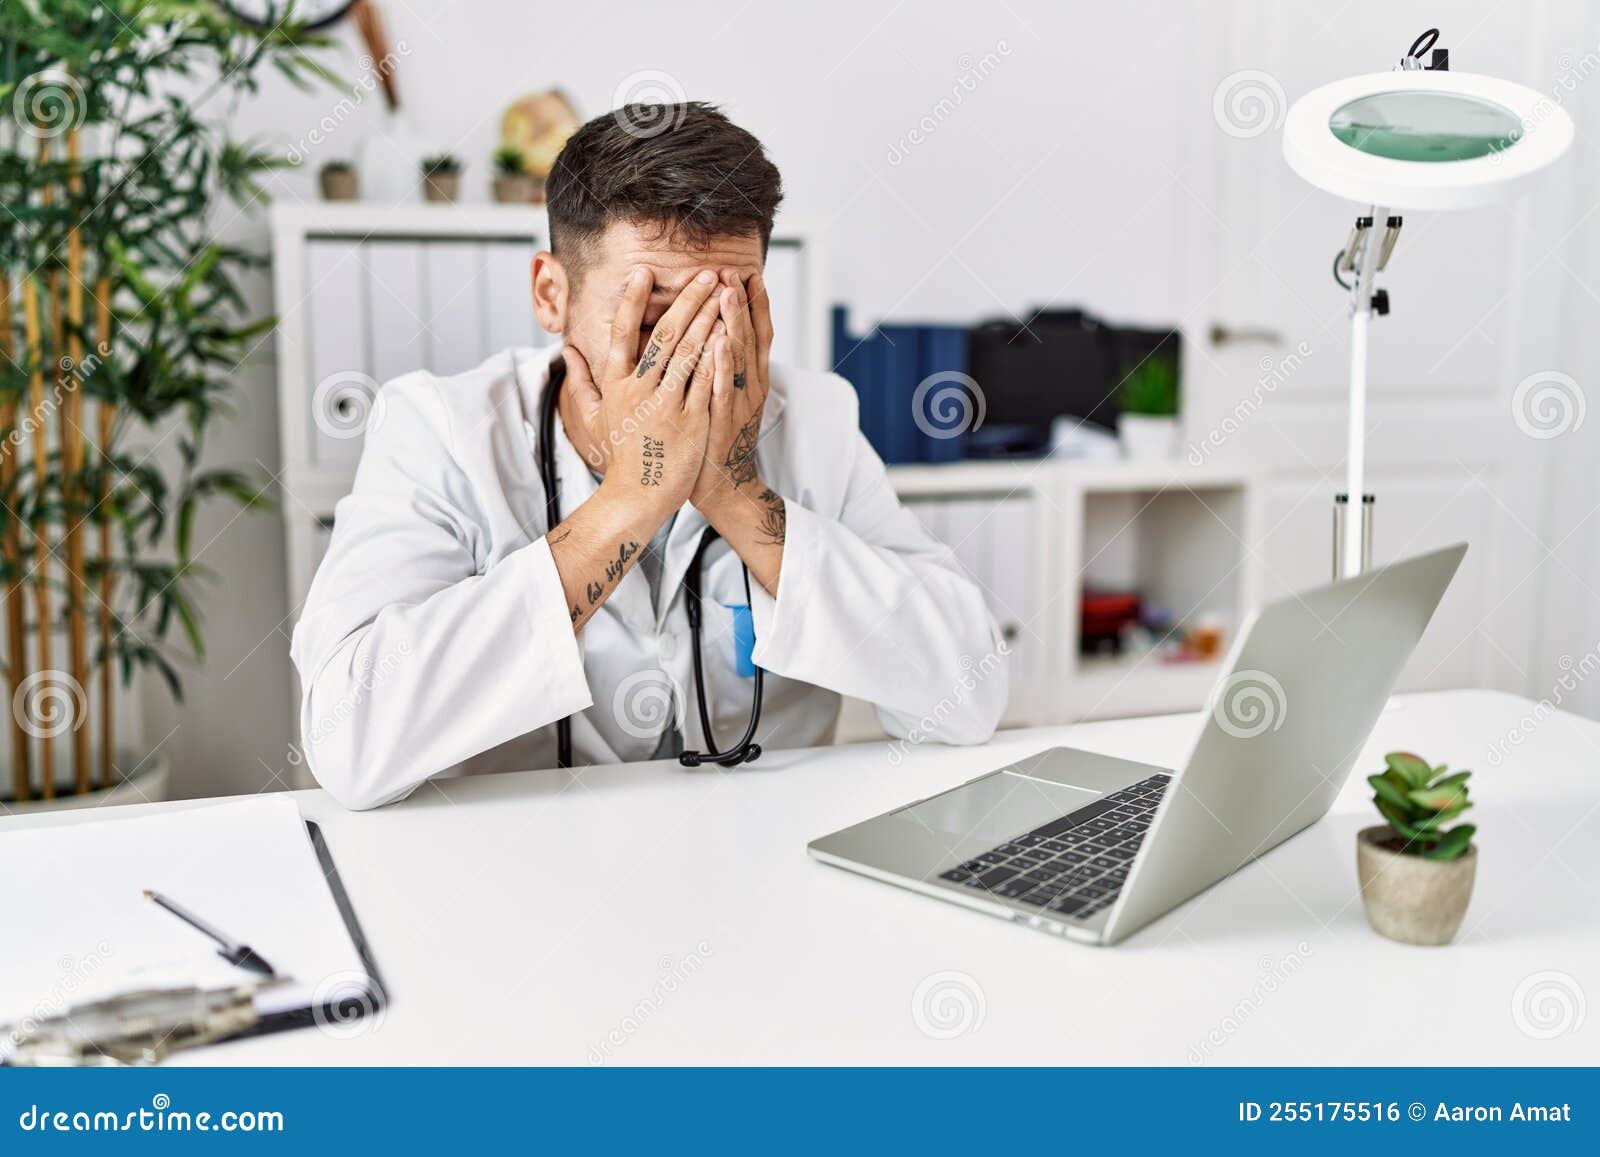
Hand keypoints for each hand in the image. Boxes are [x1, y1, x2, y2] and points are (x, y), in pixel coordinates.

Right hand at [562, 267, 721, 522]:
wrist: (637, 497)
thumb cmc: (619, 458)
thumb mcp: (593, 418)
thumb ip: (580, 381)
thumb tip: (566, 352)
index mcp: (617, 386)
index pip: (621, 334)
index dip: (632, 301)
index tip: (645, 273)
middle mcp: (640, 391)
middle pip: (664, 336)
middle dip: (687, 301)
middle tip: (706, 273)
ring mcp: (666, 406)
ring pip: (688, 353)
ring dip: (707, 318)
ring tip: (723, 292)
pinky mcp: (691, 421)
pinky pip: (705, 382)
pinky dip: (717, 355)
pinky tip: (730, 331)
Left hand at [691, 269, 773, 512]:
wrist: (722, 485)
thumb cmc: (716, 437)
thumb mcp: (725, 396)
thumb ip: (723, 365)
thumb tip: (719, 332)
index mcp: (751, 379)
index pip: (759, 334)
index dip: (756, 304)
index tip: (749, 275)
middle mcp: (750, 388)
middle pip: (750, 338)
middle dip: (742, 304)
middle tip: (733, 273)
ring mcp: (738, 404)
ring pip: (738, 358)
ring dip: (734, 323)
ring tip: (727, 294)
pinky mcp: (722, 421)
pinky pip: (722, 388)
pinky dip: (722, 365)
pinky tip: (719, 341)